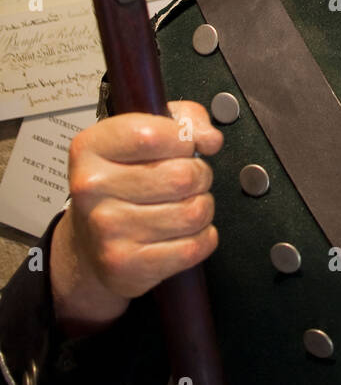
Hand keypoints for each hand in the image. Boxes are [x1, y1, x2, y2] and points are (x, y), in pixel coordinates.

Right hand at [50, 102, 222, 335]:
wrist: (88, 244)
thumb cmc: (122, 181)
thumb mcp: (144, 134)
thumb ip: (184, 119)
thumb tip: (209, 139)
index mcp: (91, 147)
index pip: (154, 135)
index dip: (183, 139)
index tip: (182, 145)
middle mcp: (92, 188)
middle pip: (184, 176)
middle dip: (199, 176)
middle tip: (186, 180)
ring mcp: (107, 230)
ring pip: (194, 212)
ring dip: (202, 207)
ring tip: (182, 205)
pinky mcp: (127, 265)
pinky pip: (194, 246)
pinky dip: (202, 238)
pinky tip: (181, 232)